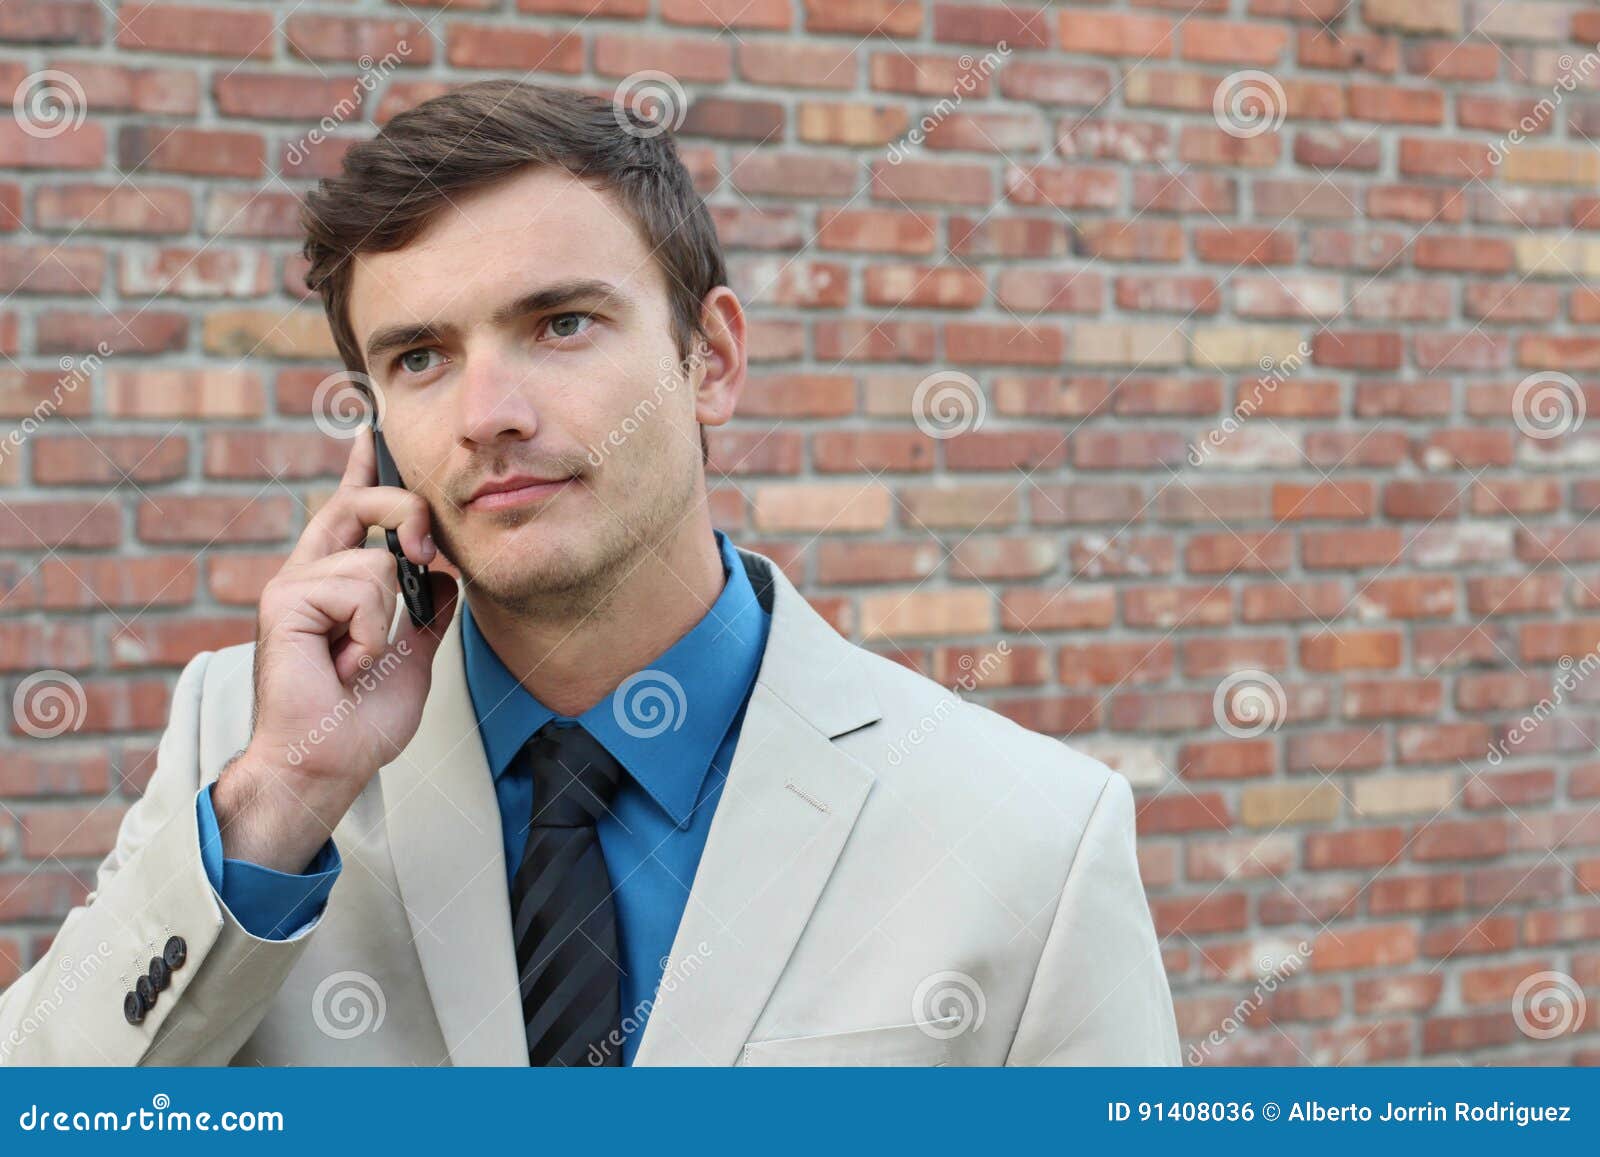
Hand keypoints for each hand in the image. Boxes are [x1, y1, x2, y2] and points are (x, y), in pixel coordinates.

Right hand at [213, 427, 458, 872]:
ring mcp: (294, 583)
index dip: (363, 468)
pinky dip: (371, 634)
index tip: (370, 427)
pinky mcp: (285, 599)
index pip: (351, 509)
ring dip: (386, 624)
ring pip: (380, 562)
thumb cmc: (359, 722)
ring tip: (357, 663)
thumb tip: (445, 575)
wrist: (326, 764)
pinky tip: (345, 664)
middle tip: (426, 555)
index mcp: (336, 584)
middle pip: (363, 502)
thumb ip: (426, 613)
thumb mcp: (412, 657)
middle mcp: (310, 573)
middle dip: (407, 512)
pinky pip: (364, 587)